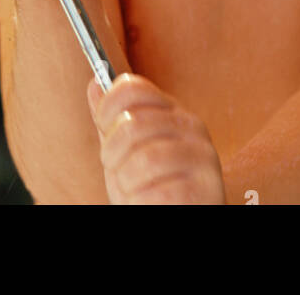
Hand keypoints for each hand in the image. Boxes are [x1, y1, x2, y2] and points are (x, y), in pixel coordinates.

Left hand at [88, 73, 225, 204]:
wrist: (177, 216)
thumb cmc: (149, 187)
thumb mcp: (125, 153)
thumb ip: (112, 121)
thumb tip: (94, 83)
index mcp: (172, 111)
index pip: (132, 88)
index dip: (106, 109)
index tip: (104, 130)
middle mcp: (192, 126)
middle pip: (132, 123)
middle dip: (111, 153)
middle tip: (117, 170)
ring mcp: (202, 157)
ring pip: (144, 160)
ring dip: (127, 183)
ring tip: (134, 190)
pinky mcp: (205, 190)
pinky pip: (159, 193)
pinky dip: (142, 202)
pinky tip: (150, 202)